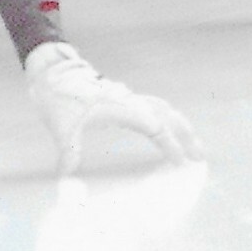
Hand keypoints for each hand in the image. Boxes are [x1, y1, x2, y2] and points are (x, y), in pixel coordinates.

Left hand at [25, 41, 201, 174]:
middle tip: (200, 155)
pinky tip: (165, 126)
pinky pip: (151, 105)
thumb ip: (68, 153)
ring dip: (178, 124)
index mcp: (120, 107)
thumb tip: (65, 180)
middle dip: (186, 134)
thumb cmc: (57, 97)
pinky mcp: (121, 96)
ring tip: (191, 143)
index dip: (170, 144)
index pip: (155, 127)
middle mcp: (128, 100)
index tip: (182, 162)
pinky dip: (164, 116)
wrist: (51, 70)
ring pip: (161, 107)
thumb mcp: (61, 127)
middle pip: (167, 115)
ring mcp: (126, 96)